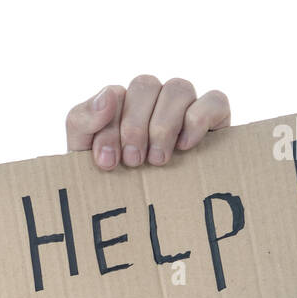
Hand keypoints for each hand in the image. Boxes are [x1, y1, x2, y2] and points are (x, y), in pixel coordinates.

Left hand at [65, 75, 230, 170]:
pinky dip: (197, 121)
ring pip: (178, 88)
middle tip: (133, 162)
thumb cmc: (113, 180)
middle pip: (145, 84)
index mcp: (120, 103)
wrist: (141, 213)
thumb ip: (82, 120)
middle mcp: (152, 98)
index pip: (114, 95)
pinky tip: (184, 147)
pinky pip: (214, 100)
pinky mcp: (214, 115)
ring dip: (163, 126)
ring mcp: (184, 104)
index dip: (109, 127)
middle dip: (135, 127)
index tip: (107, 161)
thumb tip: (109, 95)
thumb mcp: (84, 152)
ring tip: (157, 160)